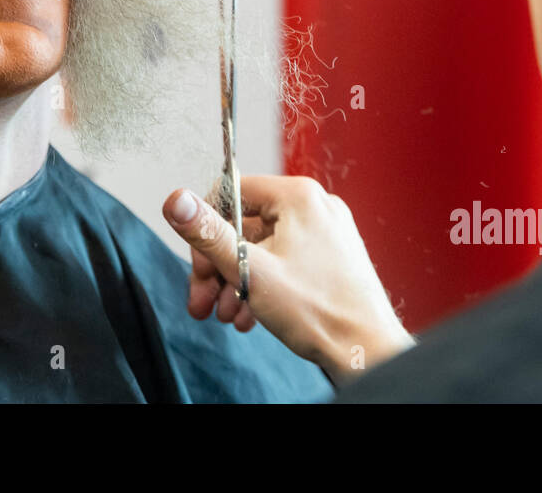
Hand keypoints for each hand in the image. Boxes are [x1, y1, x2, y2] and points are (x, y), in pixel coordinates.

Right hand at [162, 175, 415, 385]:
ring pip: (262, 247)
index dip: (208, 227)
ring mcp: (325, 232)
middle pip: (245, 224)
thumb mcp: (250, 271)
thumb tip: (176, 200)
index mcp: (298, 197)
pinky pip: (283, 260)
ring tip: (226, 314)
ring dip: (236, 281)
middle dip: (218, 265)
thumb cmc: (319, 311)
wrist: (366, 350)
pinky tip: (249, 315)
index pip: (233, 191)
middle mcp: (315, 207)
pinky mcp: (329, 256)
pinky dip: (261, 284)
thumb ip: (208, 234)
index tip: (200, 262)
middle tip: (202, 298)